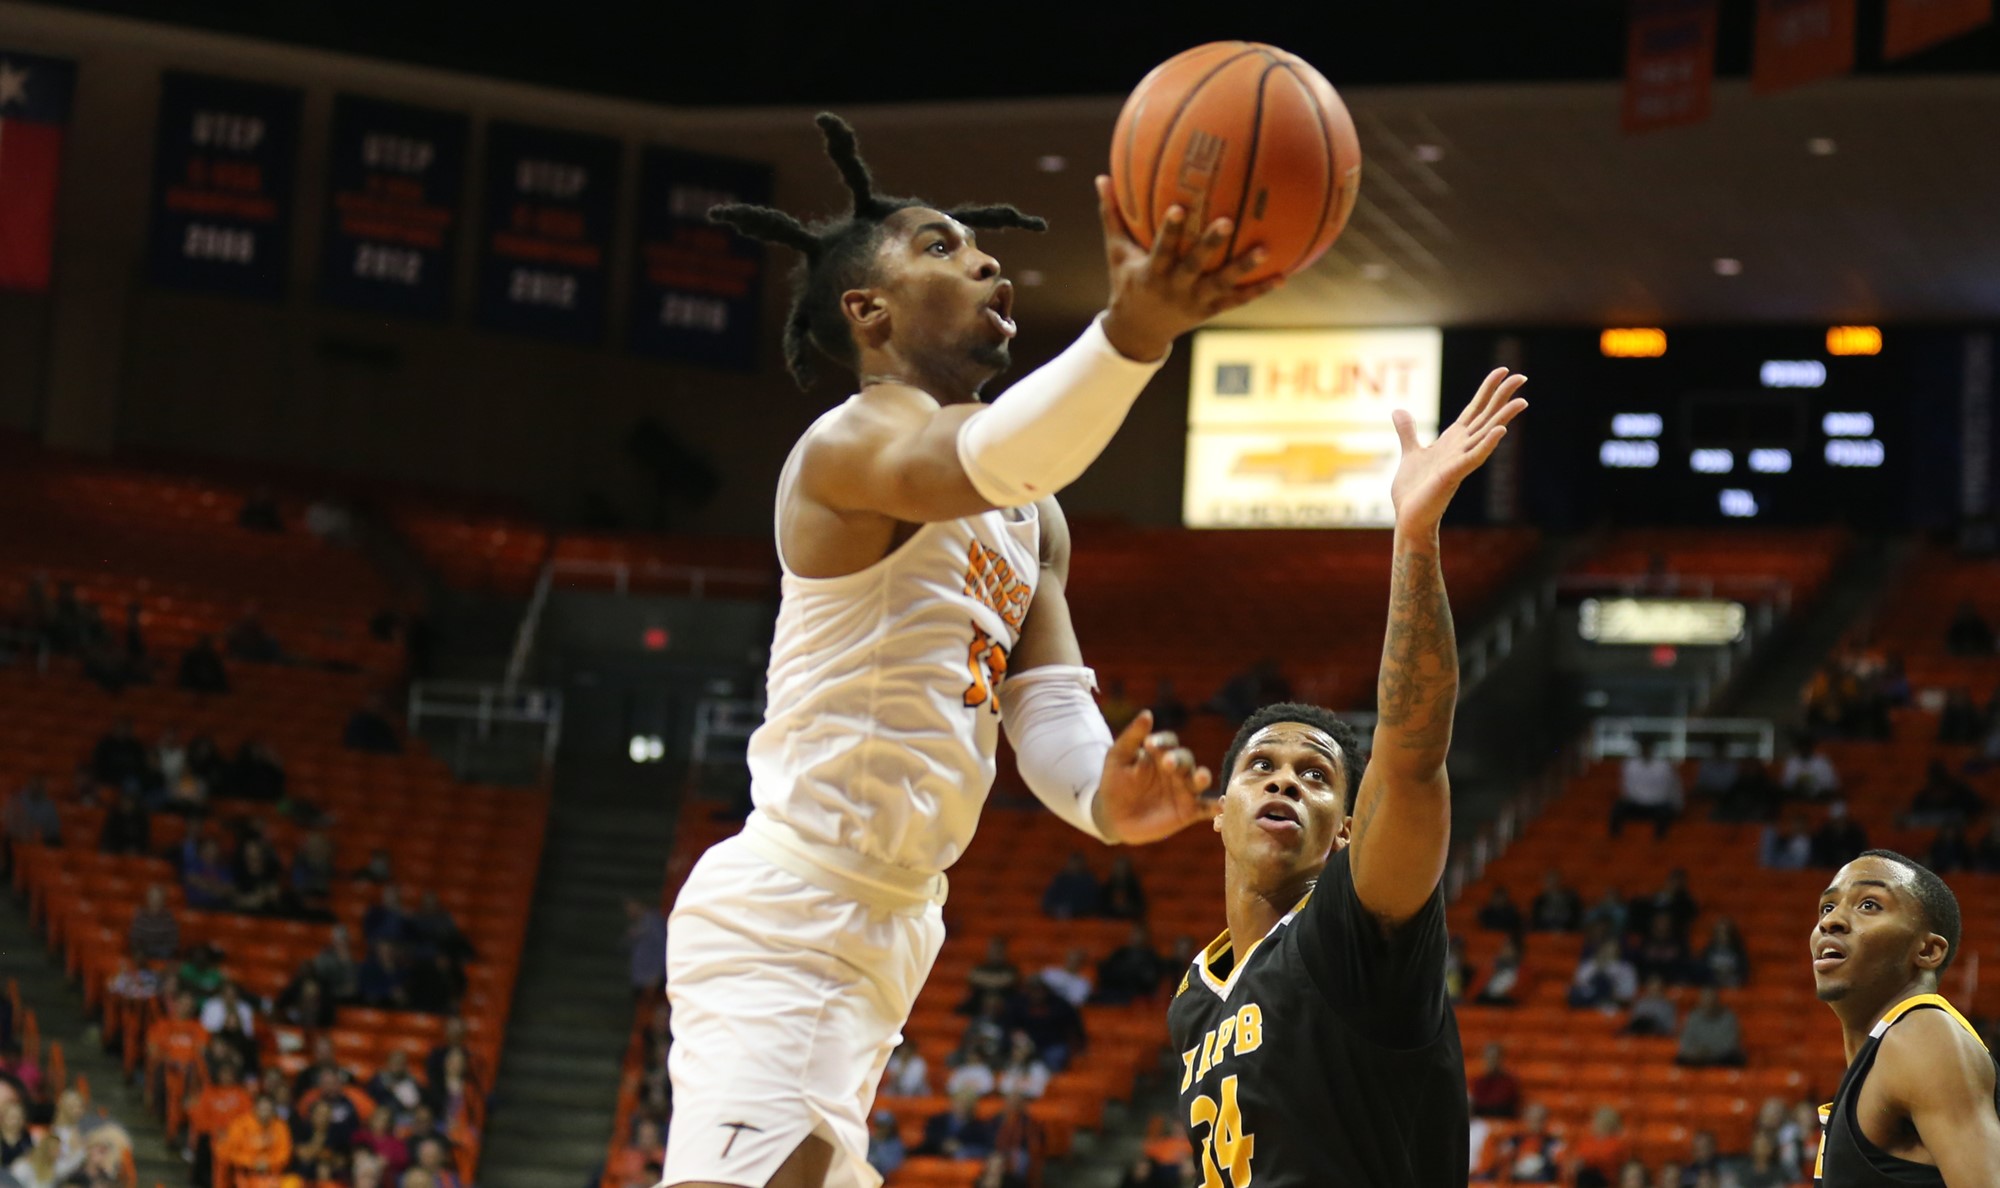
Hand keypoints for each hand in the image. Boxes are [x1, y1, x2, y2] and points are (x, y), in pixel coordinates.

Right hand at [1093, 176, 1283, 362]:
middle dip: (1209, 245)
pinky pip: (1238, 300)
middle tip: (1227, 221)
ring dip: (1244, 268)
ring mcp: (1195, 301)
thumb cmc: (1127, 281)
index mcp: (1152, 272)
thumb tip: (1102, 176)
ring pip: (1222, 284)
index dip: (1169, 231)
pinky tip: (1283, 275)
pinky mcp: (1211, 311)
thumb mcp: (1116, 252)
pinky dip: (1259, 289)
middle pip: (1194, 266)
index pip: (1160, 249)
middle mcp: (1175, 288)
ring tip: (1266, 249)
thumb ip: (1112, 215)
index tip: (1179, 207)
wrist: (1138, 331)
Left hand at [1093, 710, 1217, 844]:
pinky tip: (1223, 806)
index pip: (1168, 742)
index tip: (1149, 744)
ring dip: (1202, 777)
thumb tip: (1147, 714)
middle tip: (1167, 763)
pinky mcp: (1189, 811)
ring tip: (1200, 777)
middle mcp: (1177, 769)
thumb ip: (1132, 737)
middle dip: (1179, 760)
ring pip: (1199, 780)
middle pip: (1186, 759)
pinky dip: (1217, 807)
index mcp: (1161, 753)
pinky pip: (1206, 808)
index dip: (1162, 742)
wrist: (1113, 816)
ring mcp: (1184, 789)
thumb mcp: (1118, 757)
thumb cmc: (1115, 781)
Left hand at [1390, 368, 1528, 531]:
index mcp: (1453, 440)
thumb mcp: (1411, 452)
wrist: (1409, 518)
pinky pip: (1474, 457)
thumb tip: (1399, 410)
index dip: (1487, 390)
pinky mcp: (1453, 475)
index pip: (1475, 409)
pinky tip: (1501, 430)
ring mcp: (1460, 461)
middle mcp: (1461, 448)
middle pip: (1486, 416)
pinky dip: (1487, 443)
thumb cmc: (1414, 490)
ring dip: (1503, 417)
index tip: (1502, 371)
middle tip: (1522, 376)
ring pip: (1486, 434)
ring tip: (1522, 401)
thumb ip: (1408, 431)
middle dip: (1502, 396)